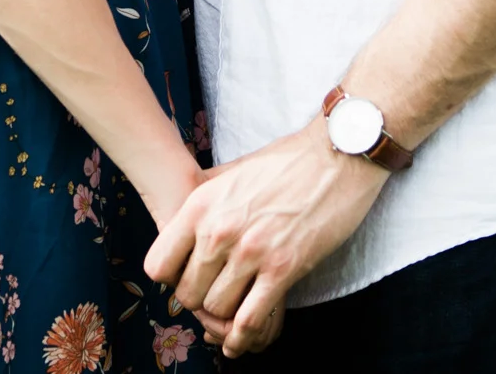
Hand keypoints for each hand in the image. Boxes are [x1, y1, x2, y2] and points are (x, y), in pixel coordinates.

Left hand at [143, 117, 387, 356]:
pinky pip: (250, 319)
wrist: (336, 155)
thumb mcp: (231, 170)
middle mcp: (219, 230)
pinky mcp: (284, 268)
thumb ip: (204, 194)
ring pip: (216, 310)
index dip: (171, 279)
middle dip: (201, 301)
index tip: (188, 277)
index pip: (158, 266)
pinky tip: (241, 339)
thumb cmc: (286, 161)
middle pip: (188, 294)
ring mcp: (251, 251)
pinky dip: (243, 336)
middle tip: (218, 294)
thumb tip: (182, 209)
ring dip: (225, 315)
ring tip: (236, 306)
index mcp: (201, 205)